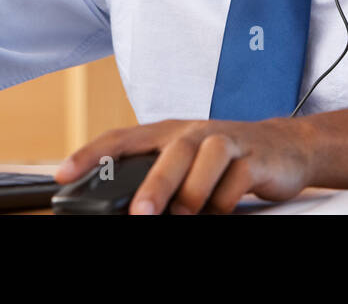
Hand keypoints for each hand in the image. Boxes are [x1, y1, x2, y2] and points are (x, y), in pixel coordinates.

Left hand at [53, 118, 316, 213]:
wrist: (284, 148)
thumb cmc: (224, 158)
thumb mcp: (185, 162)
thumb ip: (155, 178)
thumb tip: (125, 210)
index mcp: (169, 132)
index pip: (122, 137)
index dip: (91, 153)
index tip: (63, 175)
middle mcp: (195, 132)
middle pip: (171, 152)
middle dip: (154, 185)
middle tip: (140, 214)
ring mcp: (227, 141)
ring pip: (206, 161)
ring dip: (192, 195)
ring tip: (186, 215)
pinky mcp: (254, 157)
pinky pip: (236, 180)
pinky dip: (224, 201)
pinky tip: (220, 207)